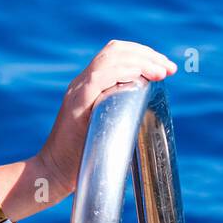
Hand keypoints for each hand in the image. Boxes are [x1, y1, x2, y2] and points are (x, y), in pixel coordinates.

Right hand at [39, 39, 176, 202]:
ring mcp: (77, 92)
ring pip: (108, 60)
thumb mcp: (104, 127)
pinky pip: (97, 79)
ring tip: (162, 72)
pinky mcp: (75, 105)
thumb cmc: (81, 157)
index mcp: (88, 85)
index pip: (115, 54)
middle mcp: (81, 83)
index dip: (142, 54)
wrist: (53, 171)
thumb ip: (118, 113)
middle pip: (114, 51)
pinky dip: (121, 73)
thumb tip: (148, 110)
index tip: (165, 67)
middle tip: (170, 68)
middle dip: (147, 55)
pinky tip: (139, 77)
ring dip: (140, 62)